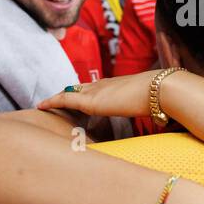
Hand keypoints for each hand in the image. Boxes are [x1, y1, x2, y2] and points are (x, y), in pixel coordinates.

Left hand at [38, 70, 160, 119]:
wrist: (159, 91)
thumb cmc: (160, 98)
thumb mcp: (152, 104)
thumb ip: (149, 109)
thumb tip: (162, 119)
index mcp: (117, 84)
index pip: (96, 87)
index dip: (85, 91)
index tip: (77, 94)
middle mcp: (103, 84)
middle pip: (79, 88)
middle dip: (67, 93)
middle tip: (55, 100)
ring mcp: (96, 91)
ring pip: (69, 93)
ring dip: (58, 99)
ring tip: (45, 104)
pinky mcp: (90, 101)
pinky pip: (64, 99)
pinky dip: (52, 102)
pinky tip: (41, 106)